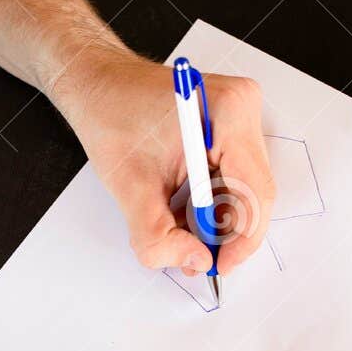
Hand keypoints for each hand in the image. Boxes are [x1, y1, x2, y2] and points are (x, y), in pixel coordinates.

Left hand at [52, 48, 276, 274]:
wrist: (96, 84)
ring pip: (243, 187)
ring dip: (217, 219)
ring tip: (184, 239)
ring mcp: (240, 116)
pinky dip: (211, 201)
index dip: (241, 240)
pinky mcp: (230, 125)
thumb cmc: (110, 116)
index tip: (219, 266)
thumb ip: (159, 236)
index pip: (255, 193)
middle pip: (253, 192)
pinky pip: (233, 175)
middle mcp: (244, 109)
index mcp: (228, 115)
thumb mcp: (129, 187)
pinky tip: (185, 214)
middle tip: (198, 260)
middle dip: (226, 233)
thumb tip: (195, 261)